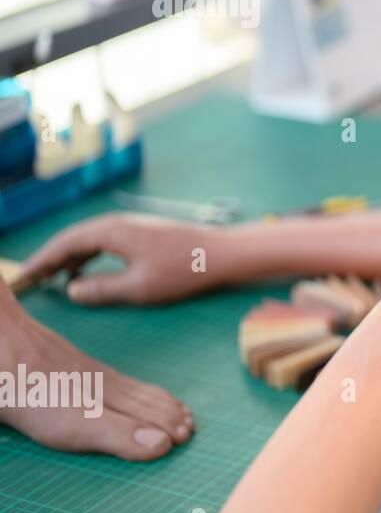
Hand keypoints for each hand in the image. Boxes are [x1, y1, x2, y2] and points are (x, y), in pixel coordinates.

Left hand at [0, 282, 193, 459]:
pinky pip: (110, 379)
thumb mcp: (75, 424)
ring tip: (168, 403)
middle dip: (166, 411)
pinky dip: (127, 387)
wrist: (2, 347)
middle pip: (142, 399)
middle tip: (188, 421)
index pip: (147, 413)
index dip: (167, 424)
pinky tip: (118, 385)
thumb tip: (164, 445)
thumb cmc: (34, 390)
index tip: (188, 433)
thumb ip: (119, 434)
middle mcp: (103, 384)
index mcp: (109, 400)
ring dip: (151, 399)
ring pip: (128, 388)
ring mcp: (85, 373)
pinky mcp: (66, 365)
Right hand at [19, 214, 219, 305]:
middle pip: (72, 239)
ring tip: (51, 279)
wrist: (222, 253)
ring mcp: (130, 225)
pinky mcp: (141, 232)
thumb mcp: (138, 287)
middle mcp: (116, 223)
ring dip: (68, 257)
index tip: (25, 278)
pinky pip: (103, 241)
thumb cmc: (183, 271)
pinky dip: (86, 255)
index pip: (64, 244)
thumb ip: (101, 289)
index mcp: (110, 231)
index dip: (41, 261)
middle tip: (31, 280)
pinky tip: (83, 272)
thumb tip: (72, 289)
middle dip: (50, 259)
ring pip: (88, 240)